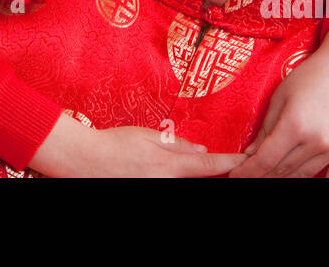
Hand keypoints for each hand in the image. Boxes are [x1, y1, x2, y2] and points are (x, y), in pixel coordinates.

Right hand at [29, 114, 242, 177]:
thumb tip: (201, 148)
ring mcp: (157, 191)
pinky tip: (181, 172)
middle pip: (200, 179)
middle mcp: (166, 183)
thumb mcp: (146, 135)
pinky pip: (170, 187)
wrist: (82, 160)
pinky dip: (181, 179)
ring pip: (186, 184)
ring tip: (213, 169)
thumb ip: (177, 144)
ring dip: (197, 175)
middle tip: (235, 167)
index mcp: (169, 165)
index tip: (246, 160)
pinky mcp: (147, 192)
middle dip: (217, 172)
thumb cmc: (112, 143)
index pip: (209, 164)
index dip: (230, 163)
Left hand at [229, 25, 328, 177]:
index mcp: (294, 124)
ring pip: (303, 175)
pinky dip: (319, 182)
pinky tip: (301, 177)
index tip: (235, 175)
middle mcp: (316, 140)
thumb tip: (250, 154)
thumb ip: (265, 128)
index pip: (265, 159)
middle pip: (283, 170)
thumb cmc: (309, 77)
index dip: (248, 171)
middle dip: (263, 174)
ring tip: (271, 173)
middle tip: (252, 173)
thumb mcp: (280, 97)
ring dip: (285, 177)